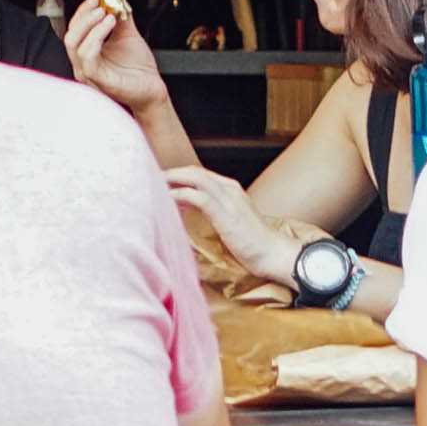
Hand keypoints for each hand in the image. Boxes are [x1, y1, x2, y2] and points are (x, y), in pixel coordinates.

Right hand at [62, 0, 178, 120]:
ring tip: (108, 15)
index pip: (75, 28)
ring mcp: (88, 72)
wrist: (152, 88)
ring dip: (90, 25)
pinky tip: (109, 26)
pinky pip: (89, 58)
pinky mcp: (98, 80)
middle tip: (100, 3)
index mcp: (87, 52)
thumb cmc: (138, 68)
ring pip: (75, 45)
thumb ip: (120, 16)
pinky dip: (96, 38)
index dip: (83, 10)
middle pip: (70, 34)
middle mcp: (83, 63)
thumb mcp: (128, 35)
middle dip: (84, 15)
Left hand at [165, 164, 305, 299]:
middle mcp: (230, 190)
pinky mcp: (225, 213)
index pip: (201, 174)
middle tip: (152, 179)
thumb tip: (189, 214)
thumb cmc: (255, 245)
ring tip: (154, 184)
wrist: (274, 254)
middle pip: (195, 171)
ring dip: (172, 179)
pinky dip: (180, 194)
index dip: (180, 175)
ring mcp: (229, 200)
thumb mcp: (232, 223)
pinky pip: (197, 196)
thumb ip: (215, 214)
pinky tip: (167, 199)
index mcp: (233, 190)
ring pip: (195, 178)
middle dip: (172, 172)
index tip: (162, 182)